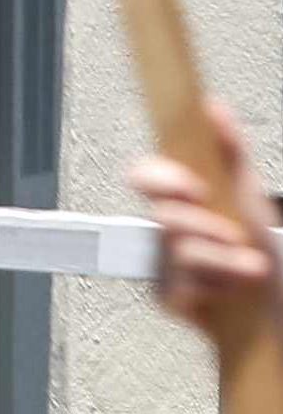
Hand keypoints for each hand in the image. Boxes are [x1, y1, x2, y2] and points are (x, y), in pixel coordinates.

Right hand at [136, 109, 282, 351]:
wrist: (280, 306)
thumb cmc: (266, 249)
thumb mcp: (248, 193)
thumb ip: (229, 150)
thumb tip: (213, 107)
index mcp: (182, 198)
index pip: (144, 175)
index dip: (159, 179)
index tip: (192, 187)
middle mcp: (169, 228)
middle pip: (162, 216)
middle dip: (204, 226)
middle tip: (230, 233)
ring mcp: (165, 263)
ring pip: (175, 253)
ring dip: (221, 261)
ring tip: (248, 266)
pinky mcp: (167, 296)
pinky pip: (177, 287)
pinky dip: (212, 288)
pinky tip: (228, 289)